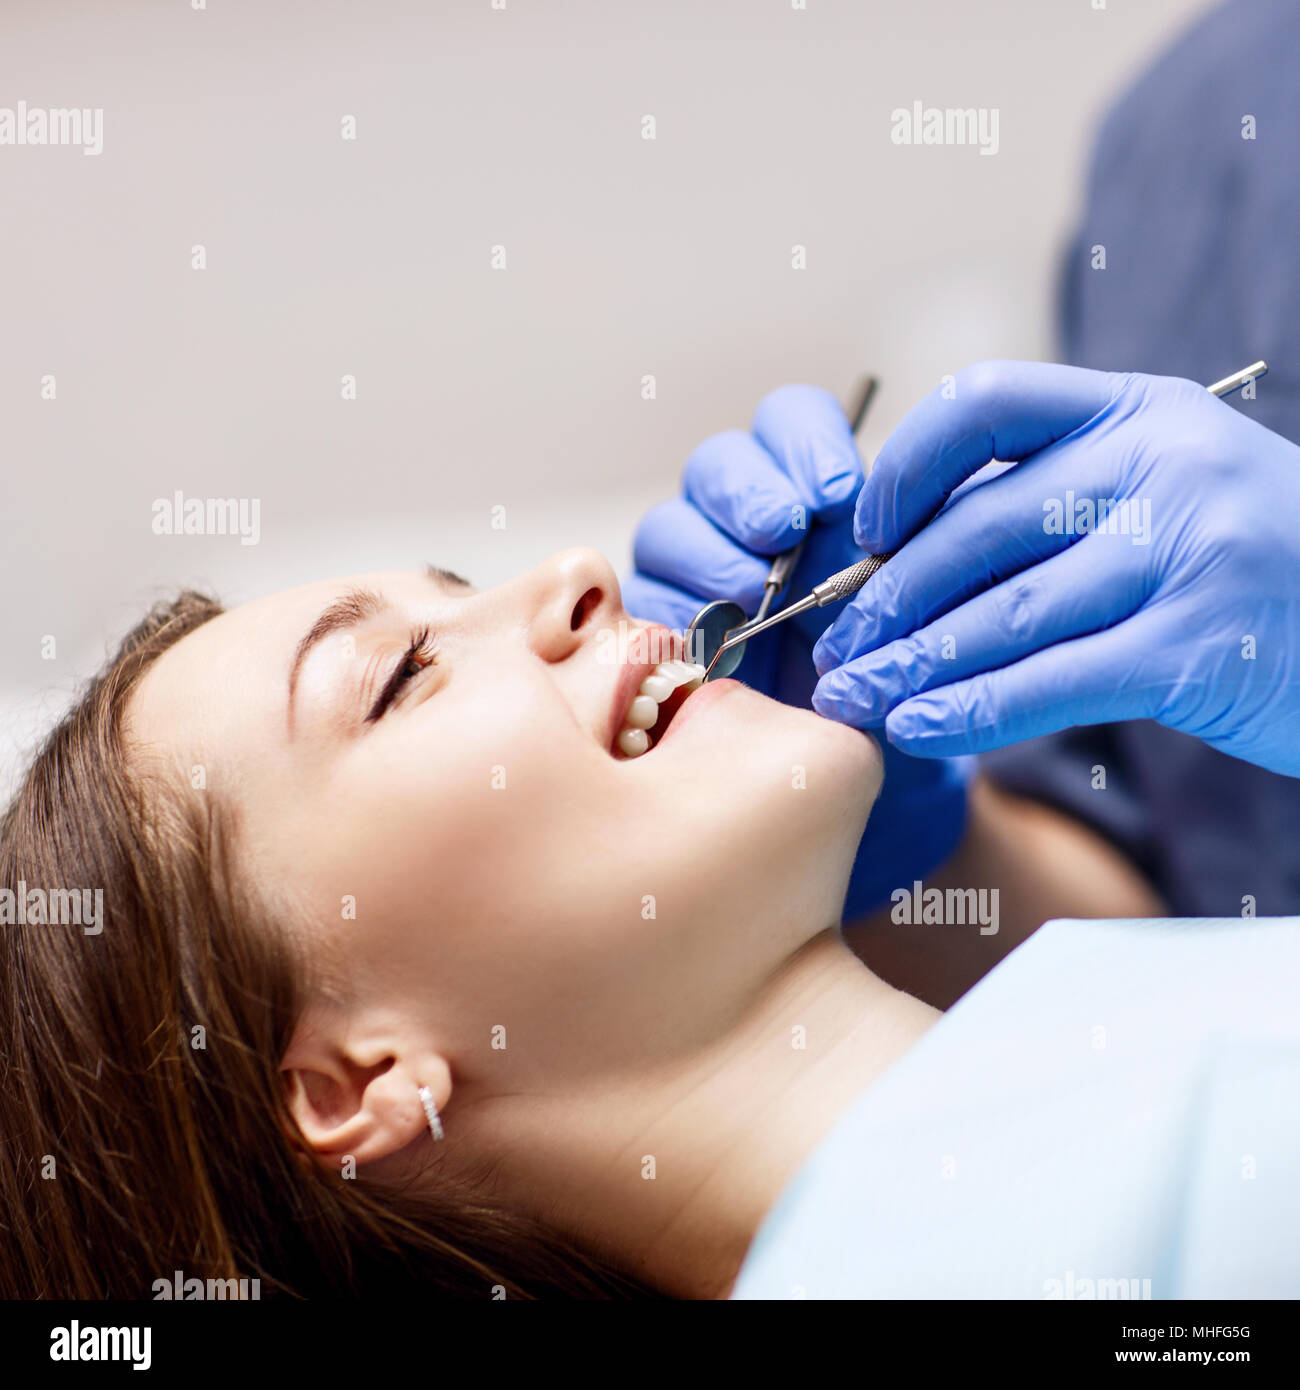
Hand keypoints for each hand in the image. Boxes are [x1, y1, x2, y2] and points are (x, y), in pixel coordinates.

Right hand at [623, 384, 971, 911]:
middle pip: (720, 465)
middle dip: (749, 489)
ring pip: (671, 522)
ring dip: (708, 547)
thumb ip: (902, 574)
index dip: (805, 443)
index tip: (837, 492)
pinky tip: (707, 640)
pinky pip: (639, 597)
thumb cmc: (895, 699)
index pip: (793, 427)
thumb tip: (889, 537)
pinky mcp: (654, 636)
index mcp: (817, 503)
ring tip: (748, 595)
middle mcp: (747, 531)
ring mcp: (693, 584)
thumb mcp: (918, 627)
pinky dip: (668, 605)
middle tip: (784, 531)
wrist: (859, 797)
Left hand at [812, 360, 1299, 776]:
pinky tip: (917, 727)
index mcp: (1142, 412)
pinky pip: (1052, 681)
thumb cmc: (1258, 570)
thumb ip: (1063, 502)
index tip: (863, 532)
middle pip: (978, 527)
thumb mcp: (1169, 495)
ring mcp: (1187, 552)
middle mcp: (1163, 465)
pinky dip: (972, 710)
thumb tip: (911, 562)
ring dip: (911, 664)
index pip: (990, 403)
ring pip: (1005, 613)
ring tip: (852, 699)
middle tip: (834, 650)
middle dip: (887, 599)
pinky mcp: (1198, 645)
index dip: (907, 465)